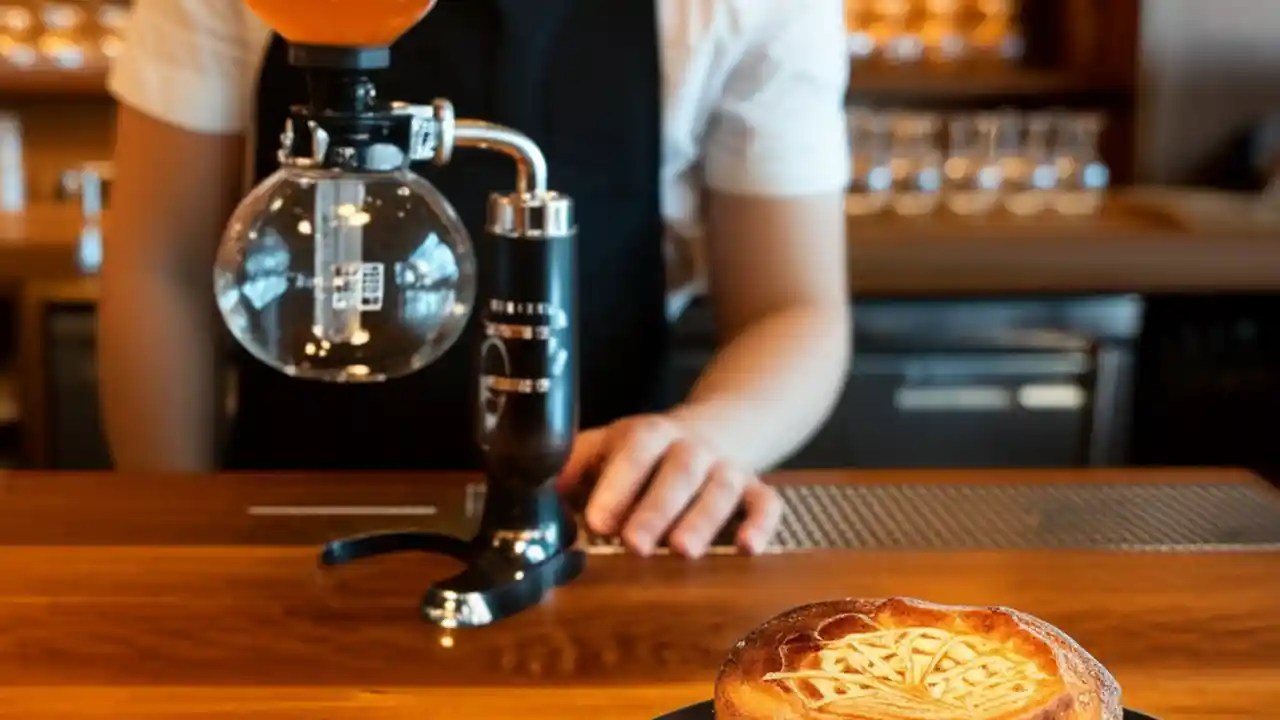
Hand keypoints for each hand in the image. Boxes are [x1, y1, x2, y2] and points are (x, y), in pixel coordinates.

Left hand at [558, 415, 782, 557]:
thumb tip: (527, 495)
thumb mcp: (605, 449)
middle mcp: (690, 447)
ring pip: (720, 487)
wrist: (716, 426)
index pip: (633, 450)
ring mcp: (726, 467)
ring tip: (682, 551)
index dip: (616, 484)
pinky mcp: (756, 489)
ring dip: (702, 518)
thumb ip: (570, 469)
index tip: (596, 521)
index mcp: (647, 435)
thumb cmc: (644, 452)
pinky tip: (746, 548)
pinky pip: (765, 502)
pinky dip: (760, 524)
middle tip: (633, 544)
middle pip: (677, 471)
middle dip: (655, 508)